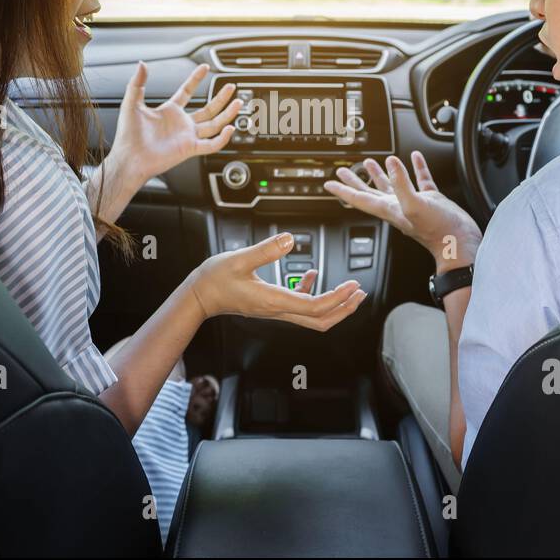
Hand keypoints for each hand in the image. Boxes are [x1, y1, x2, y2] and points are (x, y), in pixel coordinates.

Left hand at [110, 62, 240, 185]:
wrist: (129, 158)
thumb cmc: (128, 135)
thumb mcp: (131, 103)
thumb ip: (137, 83)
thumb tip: (142, 64)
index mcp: (169, 111)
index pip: (187, 92)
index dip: (196, 79)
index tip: (205, 68)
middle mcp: (181, 124)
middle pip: (208, 109)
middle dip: (220, 98)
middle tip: (230, 87)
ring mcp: (187, 136)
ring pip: (214, 124)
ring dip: (227, 114)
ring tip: (238, 103)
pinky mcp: (190, 149)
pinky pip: (211, 144)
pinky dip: (222, 138)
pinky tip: (229, 128)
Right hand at [188, 232, 366, 329]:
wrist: (199, 296)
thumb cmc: (215, 279)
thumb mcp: (239, 259)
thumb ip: (266, 250)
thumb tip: (290, 239)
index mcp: (274, 300)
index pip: (315, 307)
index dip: (338, 298)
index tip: (353, 286)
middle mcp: (278, 310)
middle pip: (320, 320)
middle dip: (344, 309)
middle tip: (360, 293)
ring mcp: (275, 309)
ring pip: (313, 316)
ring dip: (334, 304)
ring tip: (349, 289)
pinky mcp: (272, 304)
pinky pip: (299, 305)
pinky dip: (312, 293)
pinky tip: (313, 275)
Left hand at [324, 151, 480, 272]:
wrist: (459, 242)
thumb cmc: (437, 230)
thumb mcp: (414, 205)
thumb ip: (401, 184)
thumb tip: (391, 163)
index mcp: (389, 209)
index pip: (360, 198)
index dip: (343, 190)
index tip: (329, 183)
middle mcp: (398, 206)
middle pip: (370, 192)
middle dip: (356, 181)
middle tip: (343, 171)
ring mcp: (413, 203)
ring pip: (392, 185)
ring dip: (381, 174)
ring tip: (371, 163)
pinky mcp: (430, 200)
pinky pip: (420, 180)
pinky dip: (416, 168)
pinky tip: (415, 159)